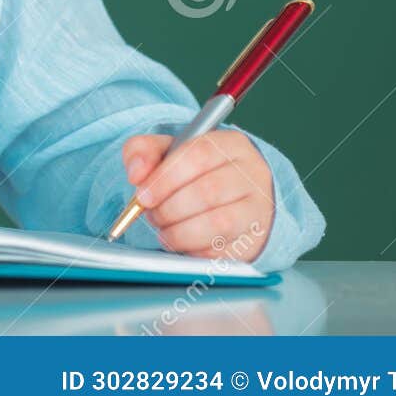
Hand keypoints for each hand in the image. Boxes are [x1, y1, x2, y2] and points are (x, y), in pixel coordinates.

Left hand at [121, 131, 273, 260]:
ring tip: (165, 231)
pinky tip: (184, 243)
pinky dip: (195, 250)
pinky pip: (223, 251)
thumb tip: (137, 174)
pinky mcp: (256, 241)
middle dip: (169, 209)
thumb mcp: (167, 152)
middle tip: (153, 215)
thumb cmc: (195, 174)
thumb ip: (143, 152)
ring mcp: (258, 209)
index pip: (198, 154)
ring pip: (218, 223)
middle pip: (207, 191)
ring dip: (180, 232)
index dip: (165, 178)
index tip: (143, 196)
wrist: (232, 200)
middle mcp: (252, 175)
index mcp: (231, 145)